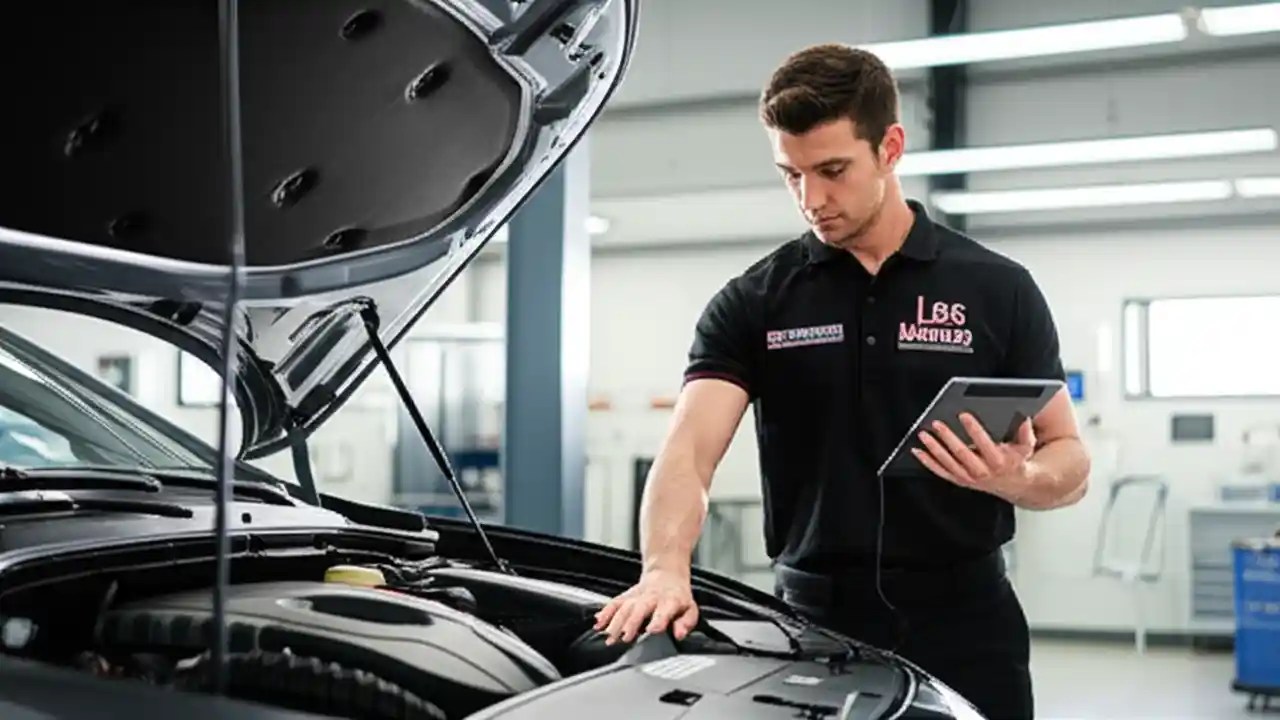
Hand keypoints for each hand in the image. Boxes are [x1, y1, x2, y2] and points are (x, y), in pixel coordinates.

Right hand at [592, 569, 698, 644]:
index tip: (652, 630)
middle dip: (631, 623)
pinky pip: (613, 604)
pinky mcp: (626, 596)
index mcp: (669, 602)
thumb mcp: (690, 609)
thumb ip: (686, 623)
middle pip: (639, 609)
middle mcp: (651, 598)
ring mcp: (637, 597)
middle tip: (625, 637)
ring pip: (624, 607)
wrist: (666, 574)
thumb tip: (679, 634)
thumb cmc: (678, 598)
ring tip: (610, 636)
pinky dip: (605, 613)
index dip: (658, 620)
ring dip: (615, 622)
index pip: (664, 611)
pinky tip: (598, 623)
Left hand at [912, 413, 1034, 499]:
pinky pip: (941, 472)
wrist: (1014, 485)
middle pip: (962, 454)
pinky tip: (917, 451)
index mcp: (998, 461)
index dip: (974, 429)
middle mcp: (982, 471)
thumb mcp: (1026, 447)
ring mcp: (969, 478)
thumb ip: (1025, 433)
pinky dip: (928, 462)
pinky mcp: (960, 480)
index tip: (964, 414)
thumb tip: (1024, 418)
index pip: (985, 443)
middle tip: (937, 423)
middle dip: (948, 438)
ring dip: (934, 449)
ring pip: (948, 463)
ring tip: (924, 434)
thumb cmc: (1016, 461)